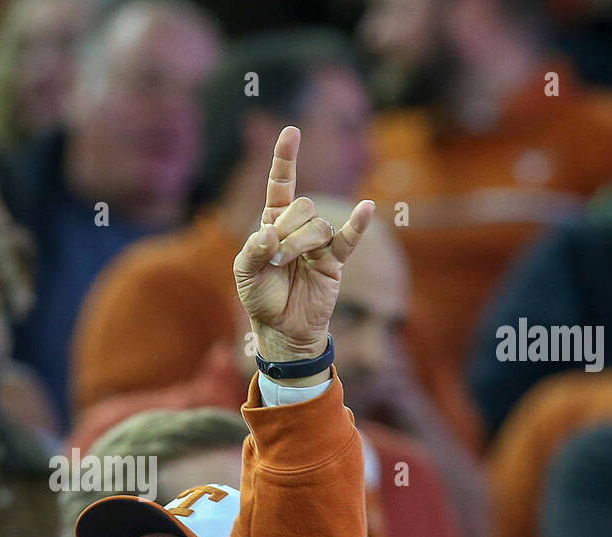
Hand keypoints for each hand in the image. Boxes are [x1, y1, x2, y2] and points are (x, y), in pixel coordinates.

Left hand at [234, 126, 374, 362]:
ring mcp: (319, 243)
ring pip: (318, 225)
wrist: (282, 330)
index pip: (281, 185)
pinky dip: (357, 224)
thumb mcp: (245, 274)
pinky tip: (366, 209)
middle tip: (276, 258)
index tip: (291, 131)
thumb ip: (253, 250)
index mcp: (273, 224)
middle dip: (286, 230)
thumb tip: (270, 233)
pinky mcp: (335, 261)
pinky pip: (348, 238)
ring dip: (299, 245)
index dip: (285, 159)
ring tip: (287, 266)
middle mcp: (298, 228)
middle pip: (302, 206)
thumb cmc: (261, 298)